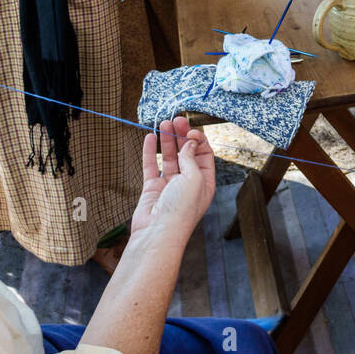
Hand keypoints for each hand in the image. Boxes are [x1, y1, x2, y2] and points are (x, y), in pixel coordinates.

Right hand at [130, 116, 215, 242]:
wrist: (157, 233)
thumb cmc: (181, 210)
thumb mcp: (194, 179)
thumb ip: (191, 159)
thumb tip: (190, 143)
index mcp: (204, 182)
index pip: (204, 155)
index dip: (198, 141)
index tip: (189, 131)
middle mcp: (188, 183)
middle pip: (186, 153)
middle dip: (181, 136)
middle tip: (175, 120)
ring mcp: (169, 185)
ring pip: (169, 157)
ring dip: (167, 140)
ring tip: (162, 123)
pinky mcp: (152, 188)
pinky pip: (151, 166)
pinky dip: (150, 151)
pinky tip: (150, 137)